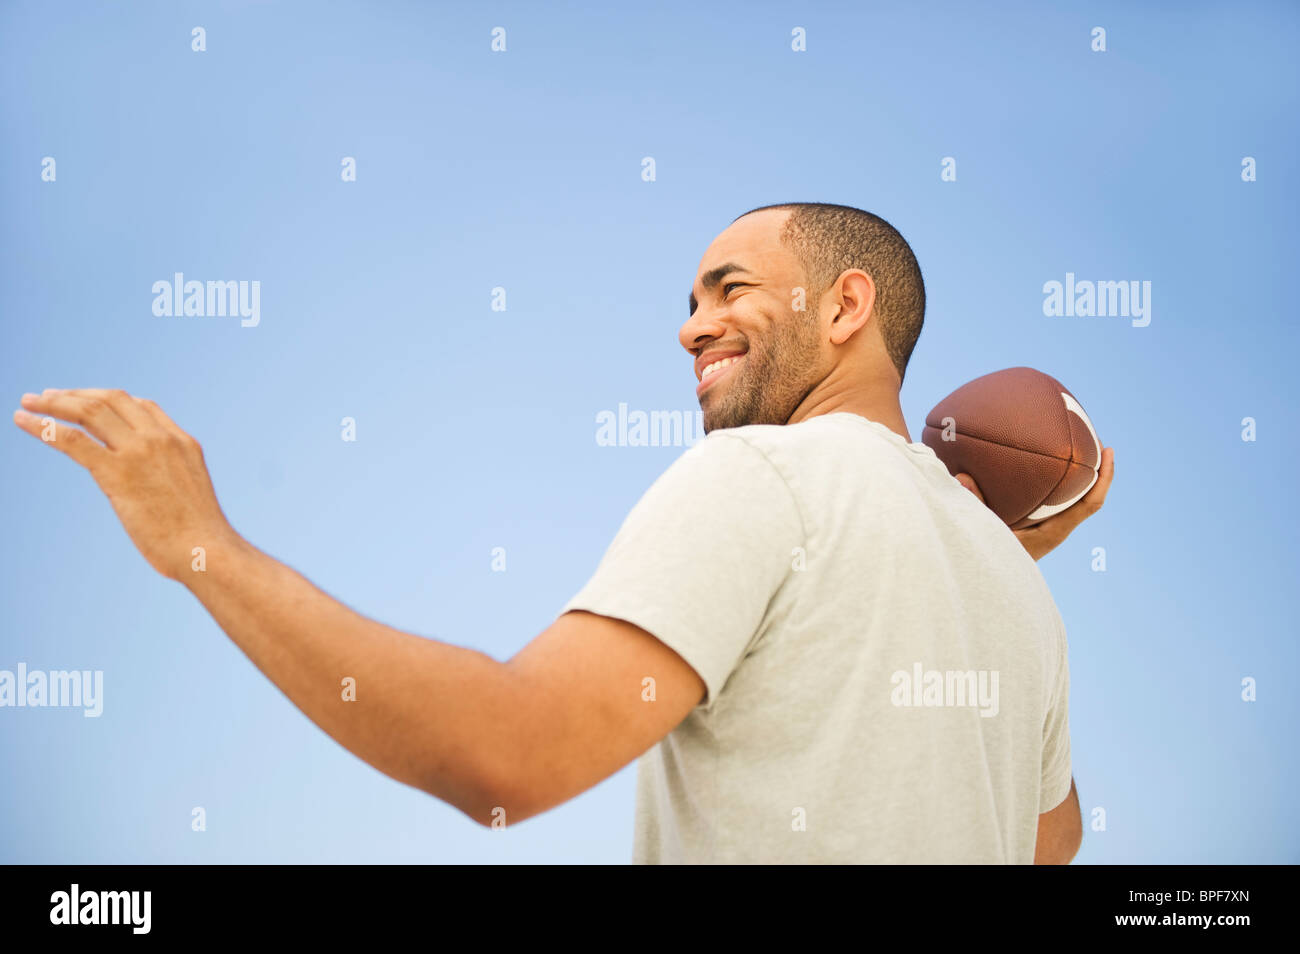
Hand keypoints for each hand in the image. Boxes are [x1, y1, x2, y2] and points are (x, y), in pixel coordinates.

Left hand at [13, 389, 232, 579]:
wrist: (206, 550)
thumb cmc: (200, 537)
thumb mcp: (190, 495)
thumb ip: (169, 481)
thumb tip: (154, 497)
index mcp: (182, 443)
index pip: (143, 406)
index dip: (109, 399)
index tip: (86, 403)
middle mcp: (160, 439)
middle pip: (112, 399)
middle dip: (76, 394)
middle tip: (47, 396)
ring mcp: (139, 452)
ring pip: (90, 411)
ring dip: (55, 402)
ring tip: (29, 403)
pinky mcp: (117, 472)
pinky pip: (73, 440)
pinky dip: (44, 426)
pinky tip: (24, 421)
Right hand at [955, 447, 1113, 560]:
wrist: (992, 594)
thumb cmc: (990, 565)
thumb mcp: (983, 534)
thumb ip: (974, 506)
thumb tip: (961, 476)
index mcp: (1053, 532)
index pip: (1090, 503)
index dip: (1105, 477)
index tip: (1108, 449)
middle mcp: (1056, 531)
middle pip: (1088, 498)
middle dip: (1095, 470)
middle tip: (1093, 439)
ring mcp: (1048, 532)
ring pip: (1072, 501)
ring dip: (1077, 478)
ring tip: (1072, 448)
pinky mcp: (1037, 532)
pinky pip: (1054, 504)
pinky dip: (1054, 485)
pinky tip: (1038, 468)